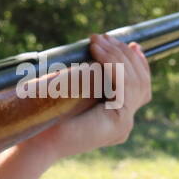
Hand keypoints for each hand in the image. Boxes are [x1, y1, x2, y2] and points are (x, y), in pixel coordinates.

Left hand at [34, 33, 152, 160]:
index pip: (142, 88)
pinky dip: (113, 65)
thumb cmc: (47, 117)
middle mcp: (124, 125)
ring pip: (135, 82)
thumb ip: (92, 77)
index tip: (131, 44)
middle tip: (104, 37)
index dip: (139, 63)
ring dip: (116, 55)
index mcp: (117, 120)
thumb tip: (99, 47)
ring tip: (96, 40)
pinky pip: (124, 87)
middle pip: (141, 82)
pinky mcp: (119, 122)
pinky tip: (97, 52)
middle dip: (123, 54)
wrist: (36, 141)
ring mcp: (124, 125)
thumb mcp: (76, 90)